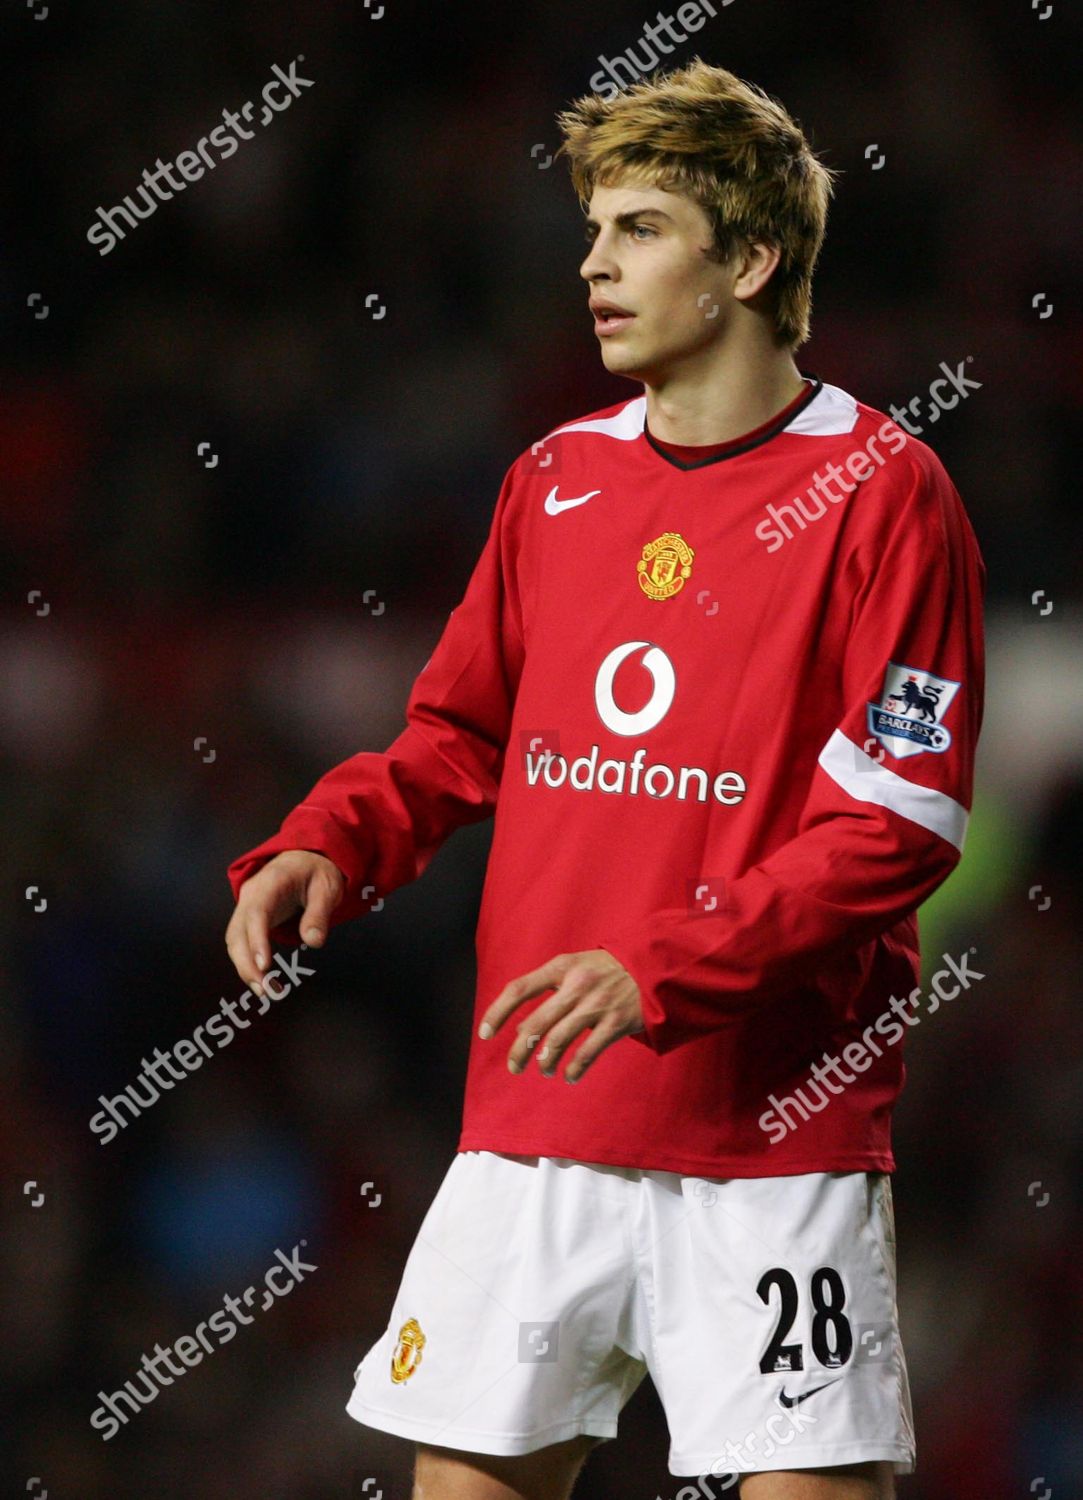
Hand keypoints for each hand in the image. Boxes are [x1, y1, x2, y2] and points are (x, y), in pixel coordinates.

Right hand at [225, 850, 344, 994]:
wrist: (305, 858)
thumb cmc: (317, 871)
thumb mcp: (327, 887)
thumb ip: (319, 913)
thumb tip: (314, 942)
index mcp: (270, 882)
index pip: (257, 912)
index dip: (257, 940)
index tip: (264, 965)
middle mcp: (251, 894)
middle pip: (237, 931)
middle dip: (246, 963)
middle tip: (265, 990)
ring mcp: (246, 906)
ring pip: (234, 940)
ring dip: (244, 967)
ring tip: (265, 991)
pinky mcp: (248, 918)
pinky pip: (240, 941)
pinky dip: (247, 962)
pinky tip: (261, 980)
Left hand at [478, 950, 643, 1083]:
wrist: (658, 967)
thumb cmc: (610, 969)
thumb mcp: (578, 967)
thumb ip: (550, 991)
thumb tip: (520, 1030)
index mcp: (563, 967)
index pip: (519, 989)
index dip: (497, 1012)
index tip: (484, 1033)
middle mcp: (576, 985)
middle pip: (535, 1024)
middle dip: (519, 1051)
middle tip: (513, 1066)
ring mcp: (597, 1005)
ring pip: (558, 1041)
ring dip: (545, 1062)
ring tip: (544, 1070)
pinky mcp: (616, 1023)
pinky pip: (587, 1053)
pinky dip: (575, 1069)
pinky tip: (570, 1076)